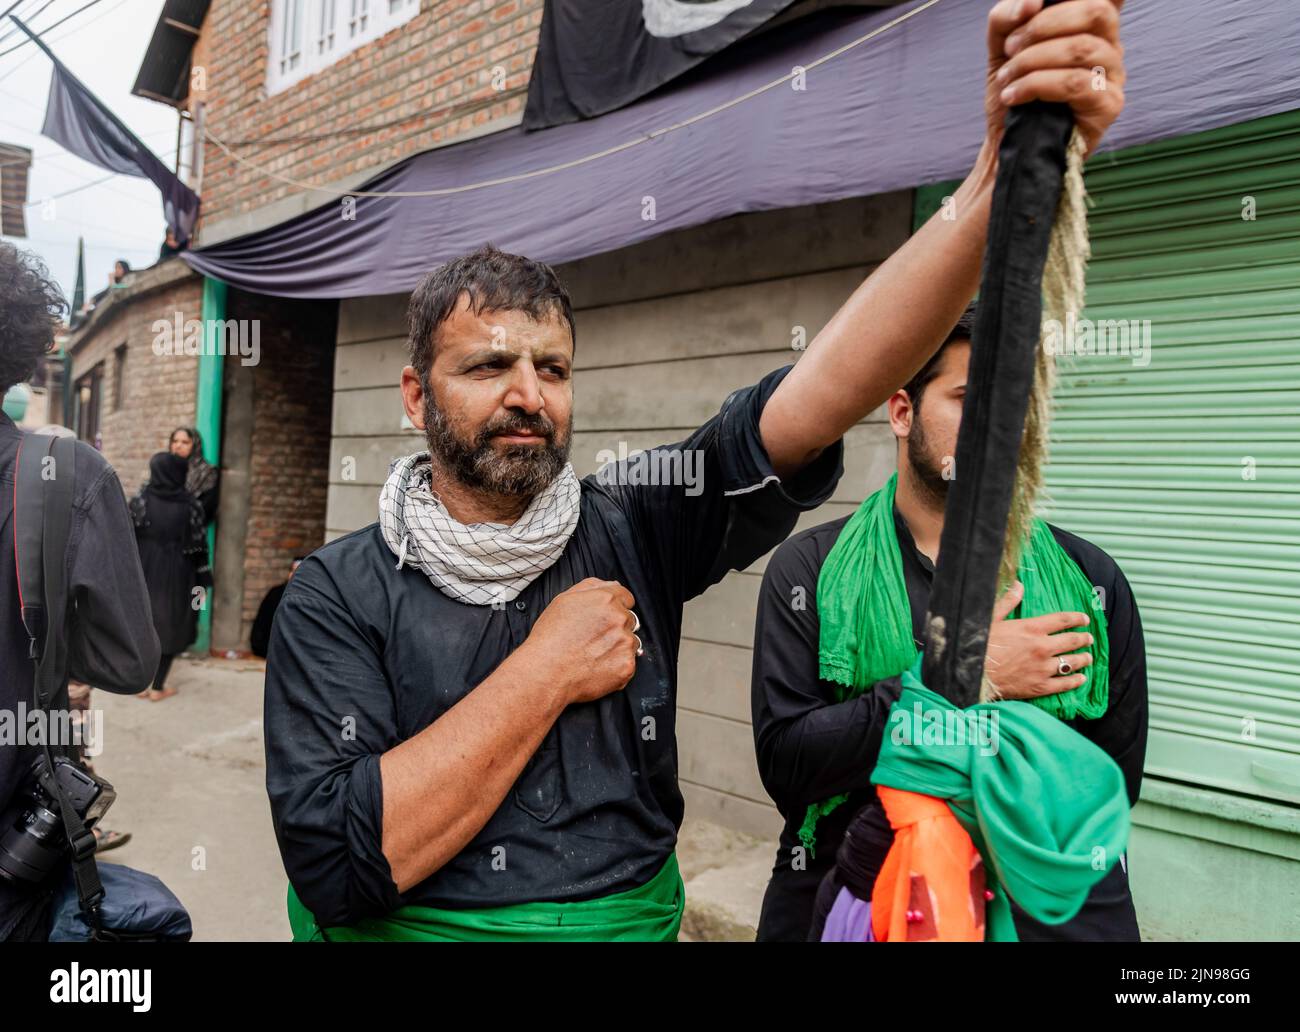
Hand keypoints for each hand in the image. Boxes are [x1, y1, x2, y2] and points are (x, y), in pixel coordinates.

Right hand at [519, 578, 640, 704]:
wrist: (545, 674)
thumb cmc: (550, 639)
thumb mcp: (563, 601)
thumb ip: (591, 587)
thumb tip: (611, 585)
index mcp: (605, 600)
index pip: (626, 597)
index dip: (615, 607)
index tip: (606, 618)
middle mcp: (619, 619)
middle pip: (629, 619)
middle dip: (616, 627)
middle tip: (594, 638)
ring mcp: (625, 643)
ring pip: (631, 641)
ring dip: (618, 646)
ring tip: (593, 654)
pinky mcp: (626, 666)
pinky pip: (629, 663)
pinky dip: (616, 666)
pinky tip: (597, 666)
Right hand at [983, 581, 1093, 700]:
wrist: (972, 674)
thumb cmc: (979, 645)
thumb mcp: (992, 619)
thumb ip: (1008, 602)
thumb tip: (1018, 585)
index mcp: (1031, 628)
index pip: (1062, 620)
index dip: (1077, 618)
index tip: (1085, 619)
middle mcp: (1042, 647)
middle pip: (1071, 641)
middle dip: (1083, 639)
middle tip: (1089, 639)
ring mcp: (1043, 668)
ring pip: (1072, 662)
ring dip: (1083, 659)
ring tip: (1088, 658)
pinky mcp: (1040, 686)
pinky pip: (1064, 683)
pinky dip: (1075, 681)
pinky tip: (1081, 679)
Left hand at [985, 0, 1125, 157]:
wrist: (1007, 143)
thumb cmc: (1013, 92)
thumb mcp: (1003, 48)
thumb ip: (1009, 16)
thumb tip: (1030, 1)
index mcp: (1090, 26)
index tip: (1031, 7)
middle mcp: (1109, 46)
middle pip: (1096, 11)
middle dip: (1044, 24)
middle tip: (1012, 46)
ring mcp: (1113, 76)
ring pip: (1081, 48)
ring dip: (1033, 59)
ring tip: (1007, 77)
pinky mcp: (1108, 105)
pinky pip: (1075, 83)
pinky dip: (1036, 85)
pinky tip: (1014, 95)